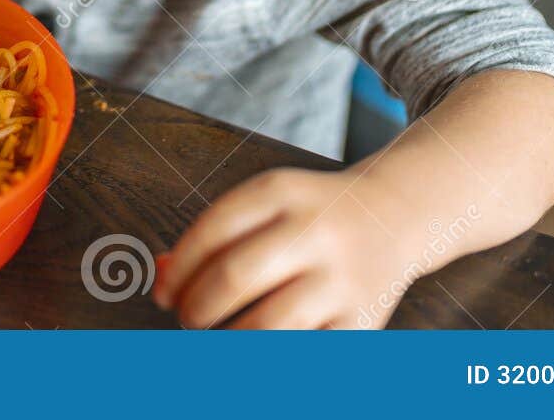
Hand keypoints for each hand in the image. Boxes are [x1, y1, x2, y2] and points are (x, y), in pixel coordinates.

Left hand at [152, 166, 422, 328]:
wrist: (394, 215)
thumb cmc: (308, 217)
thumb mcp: (264, 204)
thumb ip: (212, 235)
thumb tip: (160, 275)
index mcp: (280, 191)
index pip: (212, 231)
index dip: (178, 271)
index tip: (163, 295)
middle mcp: (314, 230)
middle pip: (234, 276)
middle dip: (197, 308)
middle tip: (189, 321)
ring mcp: (342, 277)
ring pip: (267, 326)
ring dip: (227, 343)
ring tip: (219, 341)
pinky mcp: (363, 322)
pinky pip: (303, 355)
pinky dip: (269, 362)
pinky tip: (257, 354)